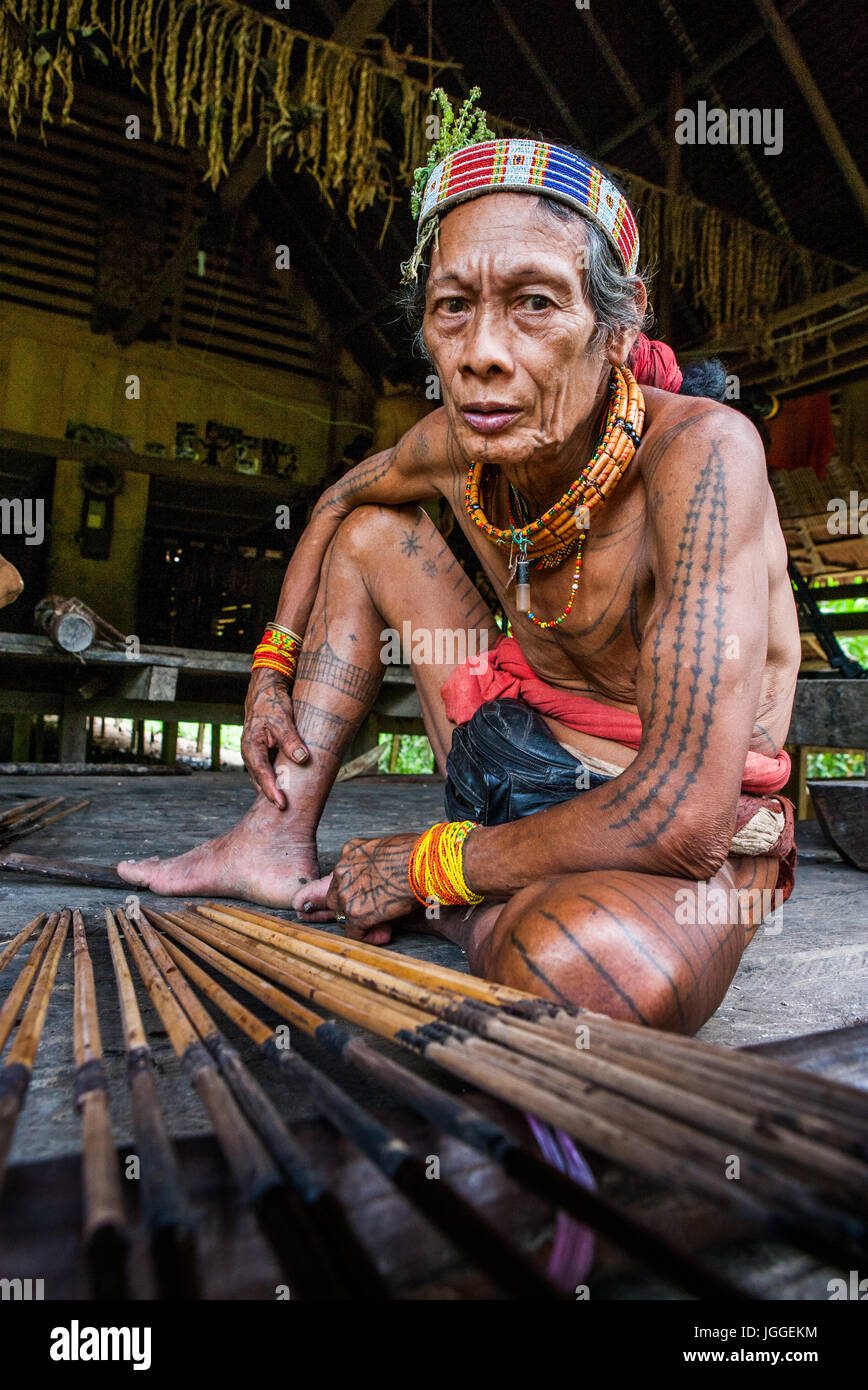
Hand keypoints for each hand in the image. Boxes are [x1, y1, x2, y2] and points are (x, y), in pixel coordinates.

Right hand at [241, 667, 307, 807]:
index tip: (282, 804)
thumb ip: (291, 739)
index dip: (271, 790)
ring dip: (273, 791)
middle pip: (260, 781)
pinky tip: (287, 791)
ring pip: (263, 778)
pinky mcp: (263, 755)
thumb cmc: (272, 704)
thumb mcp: (283, 719)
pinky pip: (268, 772)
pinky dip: (276, 781)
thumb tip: (302, 759)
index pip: (262, 773)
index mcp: (251, 746)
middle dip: (271, 797)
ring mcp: (255, 755)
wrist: (264, 693)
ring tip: (286, 808)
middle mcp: (250, 754)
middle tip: (285, 814)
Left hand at [290, 833, 419, 943]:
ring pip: (343, 914)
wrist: (423, 864)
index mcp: (350, 850)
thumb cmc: (417, 853)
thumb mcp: (388, 845)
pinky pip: (353, 933)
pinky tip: (383, 934)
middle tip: (376, 912)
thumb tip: (387, 872)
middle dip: (354, 905)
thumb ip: (377, 859)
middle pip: (338, 895)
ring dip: (360, 922)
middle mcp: (342, 870)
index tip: (373, 896)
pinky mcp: (356, 914)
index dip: (358, 889)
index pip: (344, 875)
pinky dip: (367, 936)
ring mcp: (346, 892)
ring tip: (383, 925)